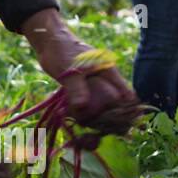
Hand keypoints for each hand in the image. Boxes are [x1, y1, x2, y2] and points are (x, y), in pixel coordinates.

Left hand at [21, 8, 136, 124]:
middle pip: (115, 105)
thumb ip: (76, 88)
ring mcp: (94, 87)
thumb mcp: (70, 70)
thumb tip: (82, 107)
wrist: (49, 44)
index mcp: (109, 73)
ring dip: (96, 120)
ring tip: (90, 132)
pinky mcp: (83, 92)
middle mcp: (105, 82)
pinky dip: (85, 115)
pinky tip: (79, 124)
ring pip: (101, 108)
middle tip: (102, 133)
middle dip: (111, 120)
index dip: (128, 111)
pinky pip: (88, 107)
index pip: (126, 94)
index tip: (123, 127)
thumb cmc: (63, 51)